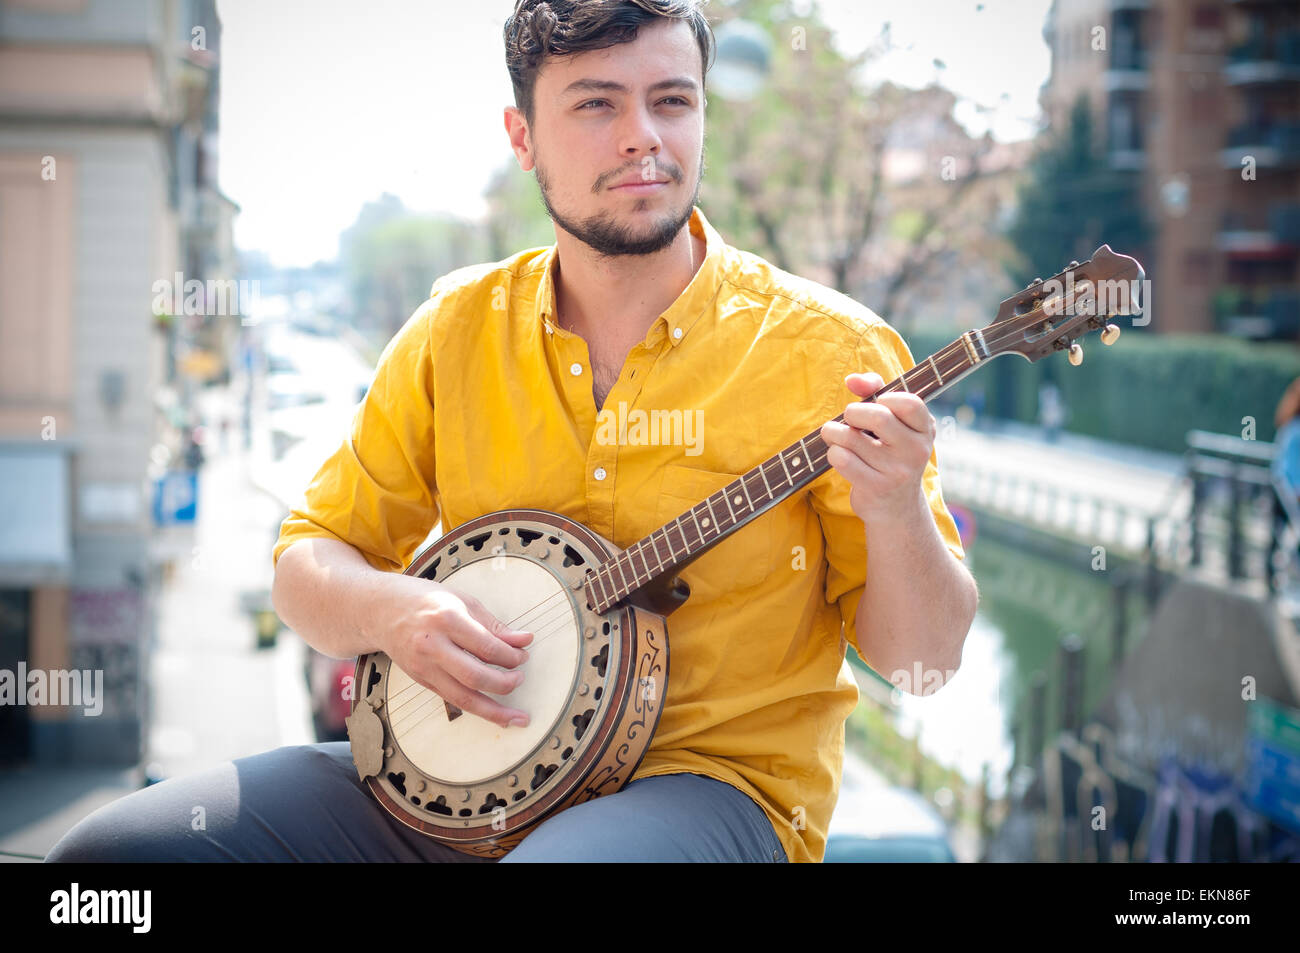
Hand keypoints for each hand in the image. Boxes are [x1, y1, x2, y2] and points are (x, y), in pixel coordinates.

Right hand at [369, 575, 533, 728]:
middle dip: (505, 683)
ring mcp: (424, 666)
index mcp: (447, 619)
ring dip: (494, 711)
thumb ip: (494, 625)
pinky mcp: (421, 680)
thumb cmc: (425, 600)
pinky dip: (476, 708)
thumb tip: (524, 640)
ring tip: (517, 717)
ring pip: (463, 698)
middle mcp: (433, 646)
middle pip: (476, 676)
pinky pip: (452, 699)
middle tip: (520, 677)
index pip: (487, 647)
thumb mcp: (463, 601)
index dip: (511, 657)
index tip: (523, 656)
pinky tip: (494, 712)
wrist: (381, 610)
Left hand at [819, 371, 934, 526]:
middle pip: (879, 417)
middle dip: (853, 412)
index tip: (876, 404)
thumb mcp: (894, 422)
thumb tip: (852, 380)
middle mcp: (916, 451)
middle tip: (848, 419)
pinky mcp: (876, 488)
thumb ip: (875, 392)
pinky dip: (833, 453)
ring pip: (851, 438)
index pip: (910, 403)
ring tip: (837, 436)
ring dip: (834, 433)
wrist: (896, 507)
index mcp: (925, 430)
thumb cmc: (889, 453)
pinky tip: (840, 456)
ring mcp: (897, 471)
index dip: (884, 397)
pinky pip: (842, 459)